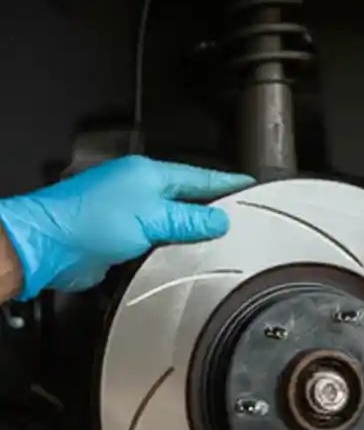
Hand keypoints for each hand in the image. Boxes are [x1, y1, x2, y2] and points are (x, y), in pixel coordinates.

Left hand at [0, 155, 253, 299]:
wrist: (48, 246)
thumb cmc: (88, 221)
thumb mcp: (153, 218)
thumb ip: (191, 220)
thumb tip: (220, 221)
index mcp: (149, 174)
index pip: (200, 176)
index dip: (227, 182)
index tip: (248, 184)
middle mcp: (140, 190)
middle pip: (188, 199)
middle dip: (214, 208)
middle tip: (242, 216)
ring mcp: (129, 214)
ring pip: (174, 221)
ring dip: (193, 231)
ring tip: (220, 239)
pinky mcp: (121, 238)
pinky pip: (159, 240)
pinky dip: (174, 247)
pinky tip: (186, 256)